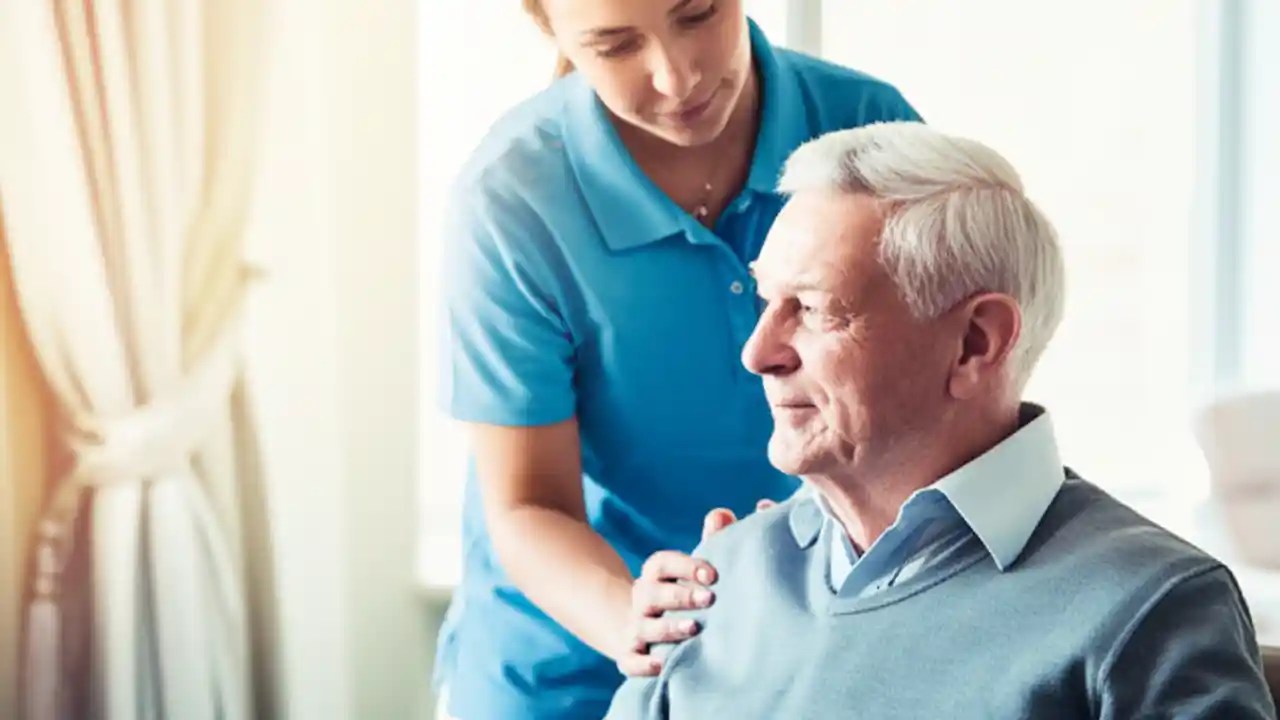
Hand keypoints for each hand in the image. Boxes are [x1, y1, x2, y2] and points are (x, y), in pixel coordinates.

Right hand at [616, 499, 778, 676]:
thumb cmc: (682, 593)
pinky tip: (663, 665)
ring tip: (694, 628)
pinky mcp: (630, 656)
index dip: (685, 566)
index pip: (661, 564)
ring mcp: (634, 629)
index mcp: (655, 575)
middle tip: (709, 598)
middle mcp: (641, 600)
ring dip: (667, 628)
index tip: (712, 574)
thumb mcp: (694, 569)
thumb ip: (711, 539)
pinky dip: (642, 664)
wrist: (641, 629)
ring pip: (643, 627)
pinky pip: (629, 662)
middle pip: (650, 593)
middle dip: (678, 595)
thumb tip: (724, 513)